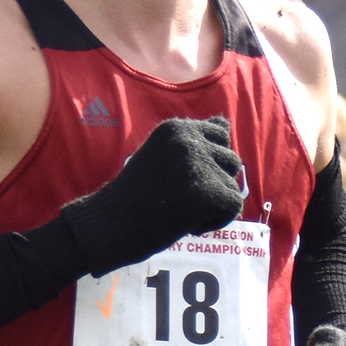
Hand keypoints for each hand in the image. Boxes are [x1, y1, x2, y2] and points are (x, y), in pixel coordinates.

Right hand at [61, 116, 245, 274]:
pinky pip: (233, 206)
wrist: (111, 223)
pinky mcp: (208, 192)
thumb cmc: (136, 194)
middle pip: (231, 160)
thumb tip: (226, 122)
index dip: (211, 161)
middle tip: (182, 198)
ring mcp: (199, 165)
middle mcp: (189, 139)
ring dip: (214, 203)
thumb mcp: (163, 155)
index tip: (186, 178)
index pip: (220, 134)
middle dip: (215, 182)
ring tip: (184, 210)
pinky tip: (189, 224)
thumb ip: (194, 140)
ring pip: (232, 185)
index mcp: (176, 127)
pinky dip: (217, 221)